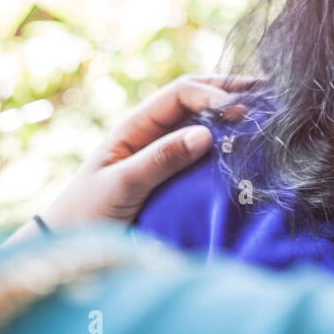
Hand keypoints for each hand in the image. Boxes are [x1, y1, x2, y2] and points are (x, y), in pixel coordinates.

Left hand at [4, 75, 251, 243]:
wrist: (66, 243)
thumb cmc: (86, 214)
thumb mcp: (121, 186)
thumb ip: (160, 160)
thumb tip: (207, 133)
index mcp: (134, 126)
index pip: (180, 94)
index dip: (211, 95)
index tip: (239, 111)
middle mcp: (150, 132)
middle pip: (195, 98)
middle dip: (229, 90)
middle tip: (267, 90)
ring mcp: (161, 151)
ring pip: (202, 121)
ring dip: (231, 112)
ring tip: (266, 109)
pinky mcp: (170, 174)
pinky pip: (201, 149)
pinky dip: (227, 140)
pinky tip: (248, 143)